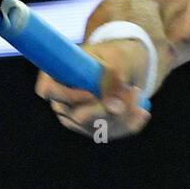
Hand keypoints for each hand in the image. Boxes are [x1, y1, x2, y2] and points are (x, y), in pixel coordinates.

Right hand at [34, 39, 151, 140]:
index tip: (93, 93)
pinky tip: (141, 112)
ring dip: (123, 114)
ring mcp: (76, 118)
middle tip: (131, 91)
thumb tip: (113, 107)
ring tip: (137, 93)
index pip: (47, 90)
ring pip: (96, 128)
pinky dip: (130, 123)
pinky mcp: (94, 129)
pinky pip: (111, 133)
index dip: (68, 96)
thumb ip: (114, 77)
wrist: (126, 65)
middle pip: (76, 116)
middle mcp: (62, 100)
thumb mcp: (117, 58)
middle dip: (107, 108)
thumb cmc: (115, 55)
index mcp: (57, 74)